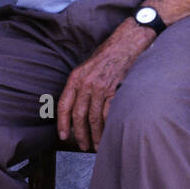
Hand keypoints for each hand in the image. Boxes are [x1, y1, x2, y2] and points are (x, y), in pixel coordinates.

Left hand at [57, 22, 152, 149]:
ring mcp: (101, 87)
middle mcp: (86, 83)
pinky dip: (107, 127)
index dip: (62, 123)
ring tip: (96, 145)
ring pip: (94, 118)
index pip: (64, 105)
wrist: (127, 43)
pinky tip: (109, 133)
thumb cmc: (108, 54)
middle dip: (80, 134)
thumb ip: (80, 84)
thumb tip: (76, 105)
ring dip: (95, 134)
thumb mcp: (87, 66)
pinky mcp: (115, 90)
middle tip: (83, 145)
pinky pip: (108, 114)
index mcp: (76, 77)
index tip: (63, 136)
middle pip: (79, 115)